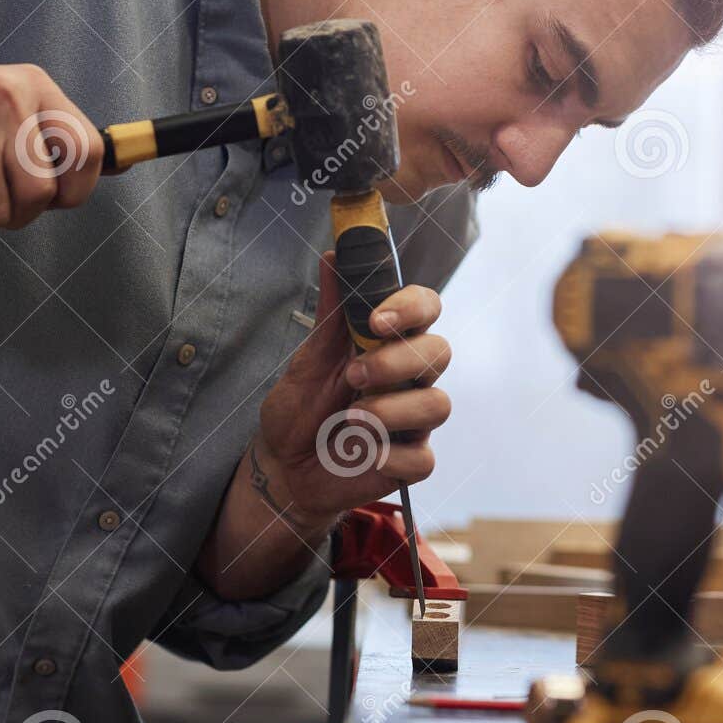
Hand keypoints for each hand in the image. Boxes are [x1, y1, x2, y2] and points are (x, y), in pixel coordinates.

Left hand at [253, 251, 451, 527]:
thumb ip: (330, 314)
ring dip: (392, 409)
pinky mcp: (409, 462)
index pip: (426, 309)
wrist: (283, 466)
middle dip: (398, 361)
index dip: (411, 309)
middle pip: (440, 353)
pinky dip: (392, 454)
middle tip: (355, 373)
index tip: (377, 319)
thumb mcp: (308, 359)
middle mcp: (409, 378)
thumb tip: (333, 256)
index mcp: (390, 343)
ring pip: (437, 404)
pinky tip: (363, 452)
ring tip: (351, 417)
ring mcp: (412, 420)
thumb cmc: (299, 408)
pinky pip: (422, 458)